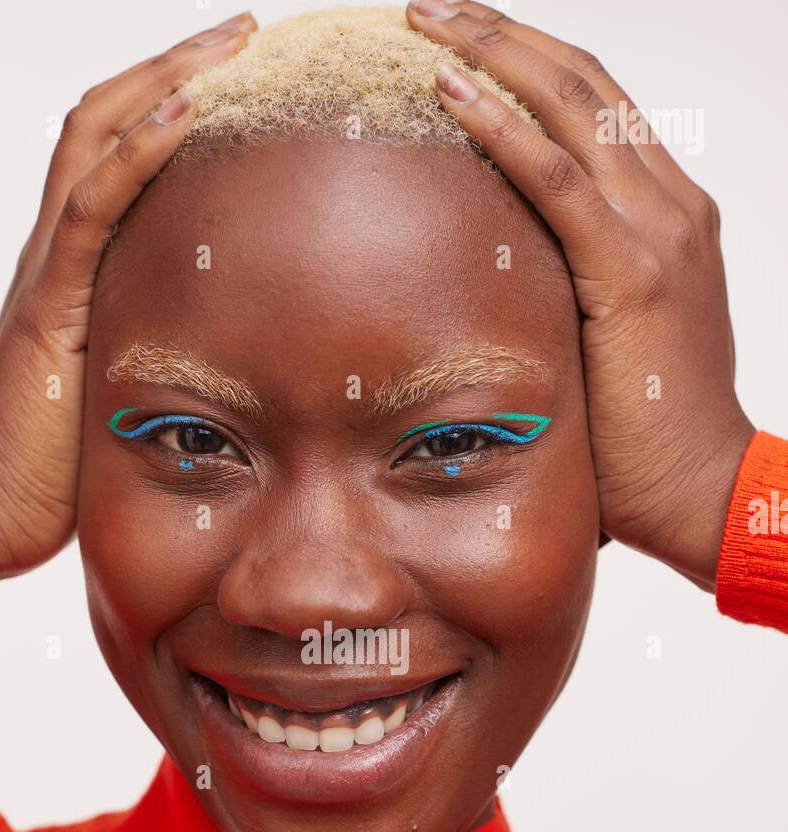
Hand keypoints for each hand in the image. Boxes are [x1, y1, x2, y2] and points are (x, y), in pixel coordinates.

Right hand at [0, 11, 255, 590]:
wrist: (1, 502)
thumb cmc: (67, 456)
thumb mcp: (130, 377)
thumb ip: (165, 339)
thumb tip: (243, 340)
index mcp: (78, 257)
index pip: (119, 147)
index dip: (173, 96)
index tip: (242, 70)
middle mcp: (59, 243)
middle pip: (109, 116)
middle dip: (179, 63)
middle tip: (247, 29)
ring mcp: (51, 263)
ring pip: (98, 137)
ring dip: (166, 79)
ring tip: (231, 43)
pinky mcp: (51, 298)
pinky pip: (93, 204)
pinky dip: (138, 151)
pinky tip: (188, 111)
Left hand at [406, 0, 755, 588]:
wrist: (703, 487)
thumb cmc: (646, 434)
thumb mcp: (606, 339)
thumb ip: (566, 291)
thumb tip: (490, 286)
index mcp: (667, 214)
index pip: (595, 109)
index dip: (528, 60)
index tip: (461, 36)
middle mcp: (671, 204)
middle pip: (582, 83)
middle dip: (502, 30)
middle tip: (427, 3)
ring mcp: (659, 231)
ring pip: (571, 106)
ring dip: (493, 50)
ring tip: (424, 18)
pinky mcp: (633, 272)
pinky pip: (557, 180)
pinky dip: (501, 128)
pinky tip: (448, 89)